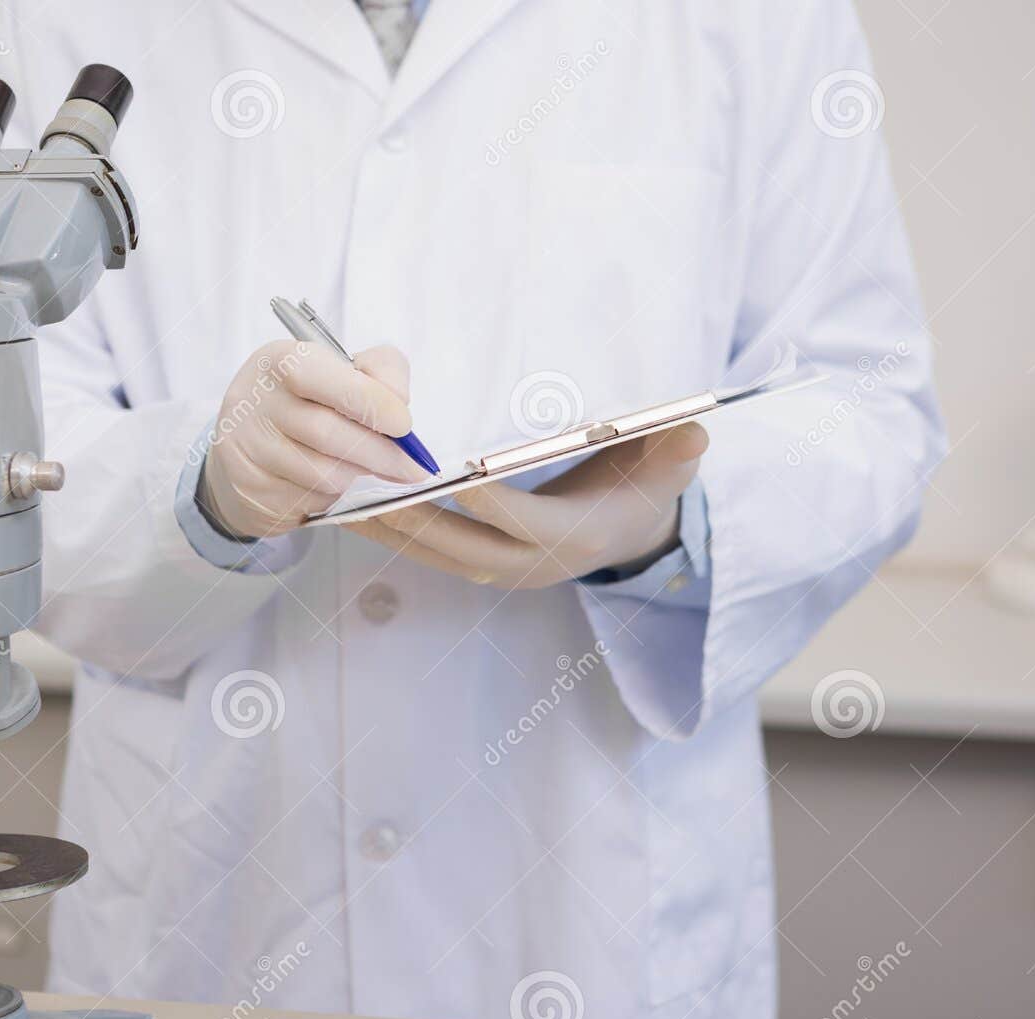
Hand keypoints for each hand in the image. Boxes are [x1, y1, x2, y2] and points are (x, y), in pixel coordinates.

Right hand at [199, 341, 428, 538]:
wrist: (245, 448)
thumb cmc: (303, 403)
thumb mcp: (337, 372)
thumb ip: (377, 372)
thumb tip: (400, 403)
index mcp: (280, 360)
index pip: (330, 380)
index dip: (374, 403)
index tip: (404, 425)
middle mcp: (255, 400)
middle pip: (328, 431)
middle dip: (380, 452)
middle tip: (411, 466)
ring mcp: (248, 446)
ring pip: (322, 472)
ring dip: (357, 474)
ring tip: (365, 466)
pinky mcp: (250, 487)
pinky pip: (308, 498)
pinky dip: (331, 493)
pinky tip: (327, 479)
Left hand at [345, 423, 707, 588]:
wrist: (631, 534)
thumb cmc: (645, 487)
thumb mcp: (669, 467)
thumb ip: (678, 450)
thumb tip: (694, 430)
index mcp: (574, 538)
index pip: (522, 519)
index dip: (486, 496)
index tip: (448, 470)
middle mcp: (531, 565)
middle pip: (462, 542)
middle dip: (415, 515)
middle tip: (370, 483)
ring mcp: (501, 572)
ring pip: (434, 554)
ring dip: (387, 529)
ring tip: (340, 497)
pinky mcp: (480, 568)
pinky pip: (426, 555)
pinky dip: (390, 534)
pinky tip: (349, 511)